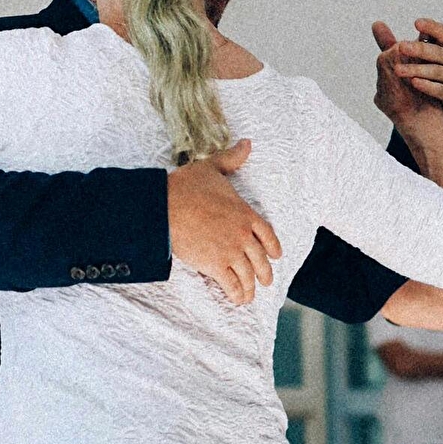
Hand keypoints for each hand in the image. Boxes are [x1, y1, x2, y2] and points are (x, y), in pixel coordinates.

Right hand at [166, 140, 282, 304]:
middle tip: (265, 281)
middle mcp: (243, 235)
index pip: (268, 235)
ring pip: (248, 275)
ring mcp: (230, 252)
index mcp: (246, 213)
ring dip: (250, 288)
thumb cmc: (187, 186)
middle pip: (261, 260)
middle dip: (264, 273)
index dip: (273, 248)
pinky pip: (231, 284)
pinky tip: (237, 299)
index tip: (276, 256)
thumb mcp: (212, 167)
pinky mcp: (214, 265)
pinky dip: (236, 294)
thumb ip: (232, 159)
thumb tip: (247, 144)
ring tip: (249, 296)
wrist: (166, 207)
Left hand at [371, 20, 442, 136]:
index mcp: (440, 51)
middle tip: (400, 46)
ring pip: (441, 70)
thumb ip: (389, 45)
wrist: (423, 122)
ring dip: (419, 69)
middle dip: (419, 48)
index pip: (440, 34)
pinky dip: (429, 86)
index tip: (415, 24)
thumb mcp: (399, 65)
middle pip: (439, 51)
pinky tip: (414, 83)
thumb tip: (376, 24)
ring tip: (398, 71)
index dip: (430, 27)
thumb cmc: (412, 89)